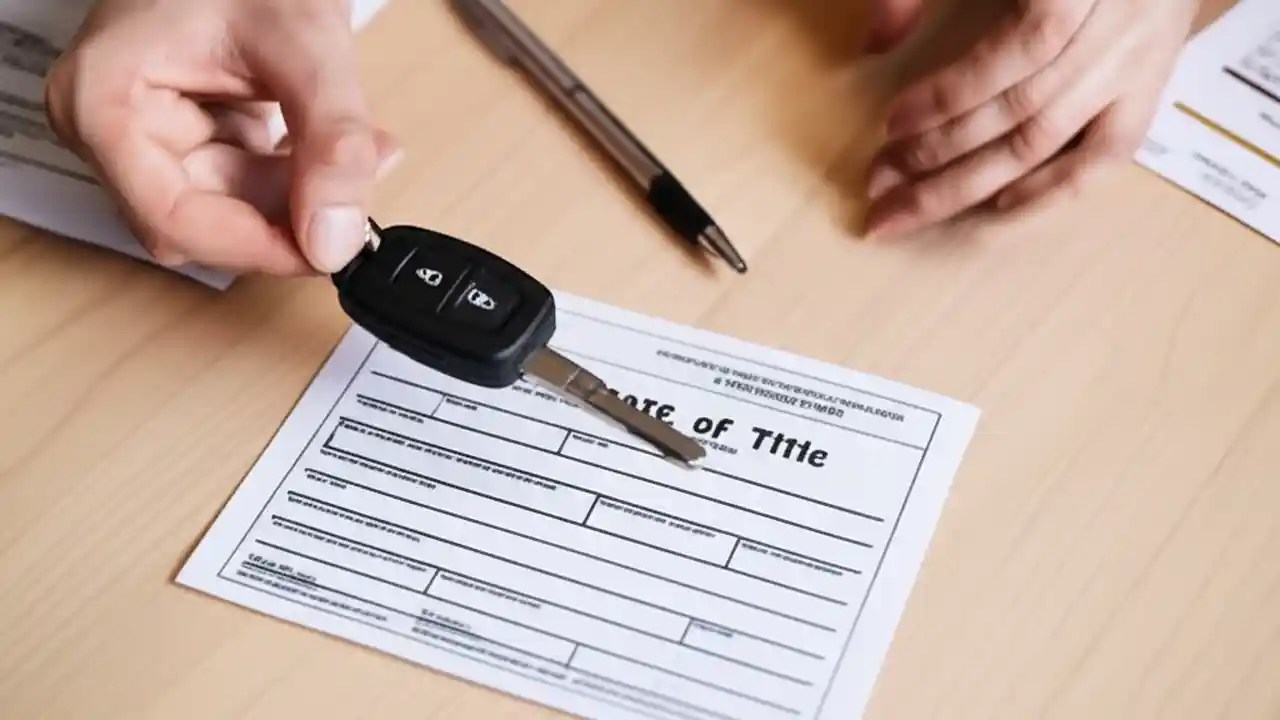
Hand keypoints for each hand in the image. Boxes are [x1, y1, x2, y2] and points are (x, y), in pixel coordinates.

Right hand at [45, 0, 400, 274]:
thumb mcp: (306, 44)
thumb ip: (331, 144)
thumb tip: (336, 238)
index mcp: (106, 103)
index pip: (175, 220)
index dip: (257, 247)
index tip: (326, 250)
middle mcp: (114, 128)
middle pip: (205, 221)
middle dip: (289, 213)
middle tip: (361, 190)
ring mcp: (148, 131)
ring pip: (233, 208)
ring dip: (304, 194)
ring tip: (364, 150)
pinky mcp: (188, 130)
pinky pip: (246, 180)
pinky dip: (299, 173)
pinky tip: (342, 146)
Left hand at [863, 0, 1199, 236]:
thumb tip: (872, 44)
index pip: (1016, 52)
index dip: (950, 95)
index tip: (892, 124)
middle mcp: (1120, 27)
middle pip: (1026, 112)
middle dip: (943, 157)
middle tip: (880, 186)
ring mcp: (1141, 61)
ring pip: (1053, 141)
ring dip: (973, 184)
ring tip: (911, 207)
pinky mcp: (1153, 84)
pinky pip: (1110, 153)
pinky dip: (1052, 188)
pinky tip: (995, 210)